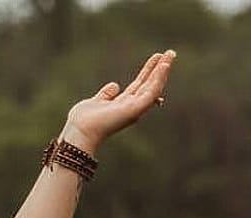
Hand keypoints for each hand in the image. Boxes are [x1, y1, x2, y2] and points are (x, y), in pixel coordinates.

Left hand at [57, 49, 175, 153]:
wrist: (80, 131)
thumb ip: (106, 95)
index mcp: (121, 105)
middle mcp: (130, 107)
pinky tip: (164, 65)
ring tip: (170, 54)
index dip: (148, 73)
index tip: (156, 59)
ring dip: (163, 70)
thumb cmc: (83, 121)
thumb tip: (115, 85)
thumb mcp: (95, 102)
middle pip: (148, 84)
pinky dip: (159, 78)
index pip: (139, 86)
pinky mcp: (136, 109)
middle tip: (170, 53)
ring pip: (154, 87)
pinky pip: (152, 91)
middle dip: (159, 69)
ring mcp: (135, 108)